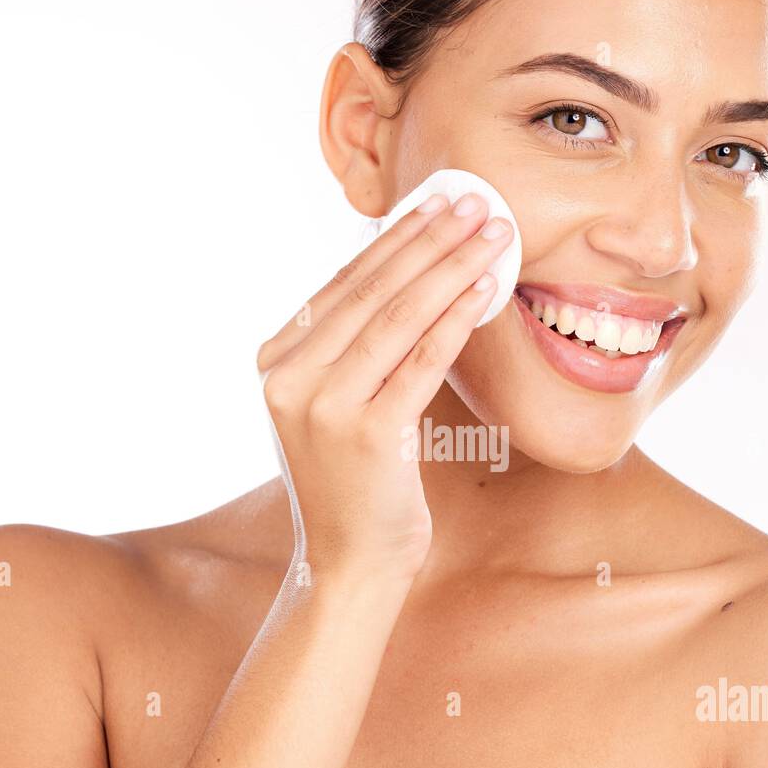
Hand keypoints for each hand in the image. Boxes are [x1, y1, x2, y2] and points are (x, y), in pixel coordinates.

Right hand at [256, 191, 512, 583]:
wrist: (351, 564)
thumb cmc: (355, 484)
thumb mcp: (334, 406)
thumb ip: (348, 348)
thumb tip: (405, 269)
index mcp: (273, 364)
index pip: (343, 285)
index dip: (396, 239)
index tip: (439, 204)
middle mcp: (287, 379)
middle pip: (372, 291)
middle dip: (431, 239)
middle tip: (477, 202)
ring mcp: (323, 406)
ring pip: (399, 316)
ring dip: (453, 266)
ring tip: (494, 233)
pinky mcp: (367, 434)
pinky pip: (421, 360)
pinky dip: (457, 319)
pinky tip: (487, 289)